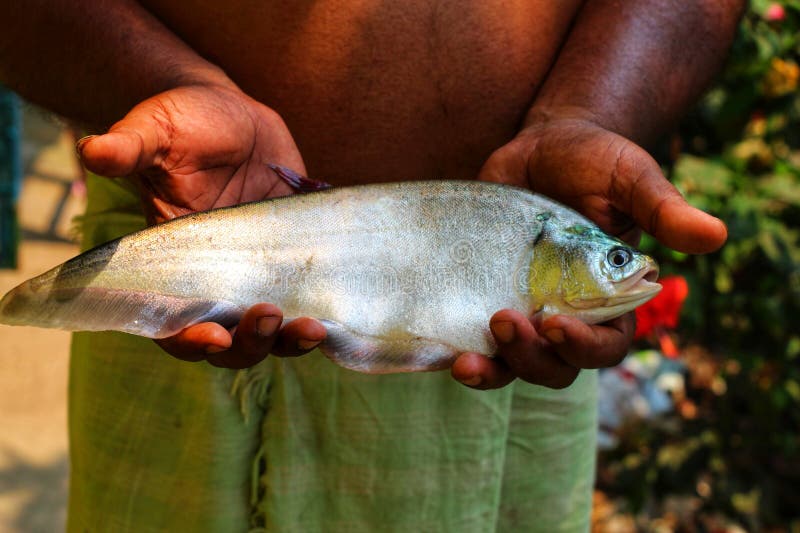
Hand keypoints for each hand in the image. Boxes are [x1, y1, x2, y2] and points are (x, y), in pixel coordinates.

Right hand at [77, 82, 324, 367]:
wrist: (236, 116)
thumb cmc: (185, 124)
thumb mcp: (156, 130)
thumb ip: (129, 146)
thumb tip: (93, 149)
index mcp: (175, 266)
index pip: (174, 324)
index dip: (190, 341)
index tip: (215, 337)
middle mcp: (218, 282)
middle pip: (232, 343)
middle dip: (251, 344)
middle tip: (269, 315)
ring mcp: (261, 276)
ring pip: (274, 334)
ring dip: (292, 341)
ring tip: (314, 327)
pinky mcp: (296, 262)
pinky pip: (310, 302)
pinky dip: (326, 315)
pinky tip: (342, 315)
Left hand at [452, 113, 726, 388]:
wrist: (544, 145)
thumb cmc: (597, 162)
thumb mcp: (630, 178)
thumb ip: (661, 209)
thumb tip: (714, 237)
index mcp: (608, 300)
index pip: (605, 344)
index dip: (584, 346)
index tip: (558, 322)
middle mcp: (565, 314)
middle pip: (554, 366)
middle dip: (532, 357)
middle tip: (506, 320)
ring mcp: (522, 309)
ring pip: (511, 364)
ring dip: (492, 369)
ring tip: (466, 359)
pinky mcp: (483, 296)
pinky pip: (472, 340)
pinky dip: (458, 353)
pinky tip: (443, 353)